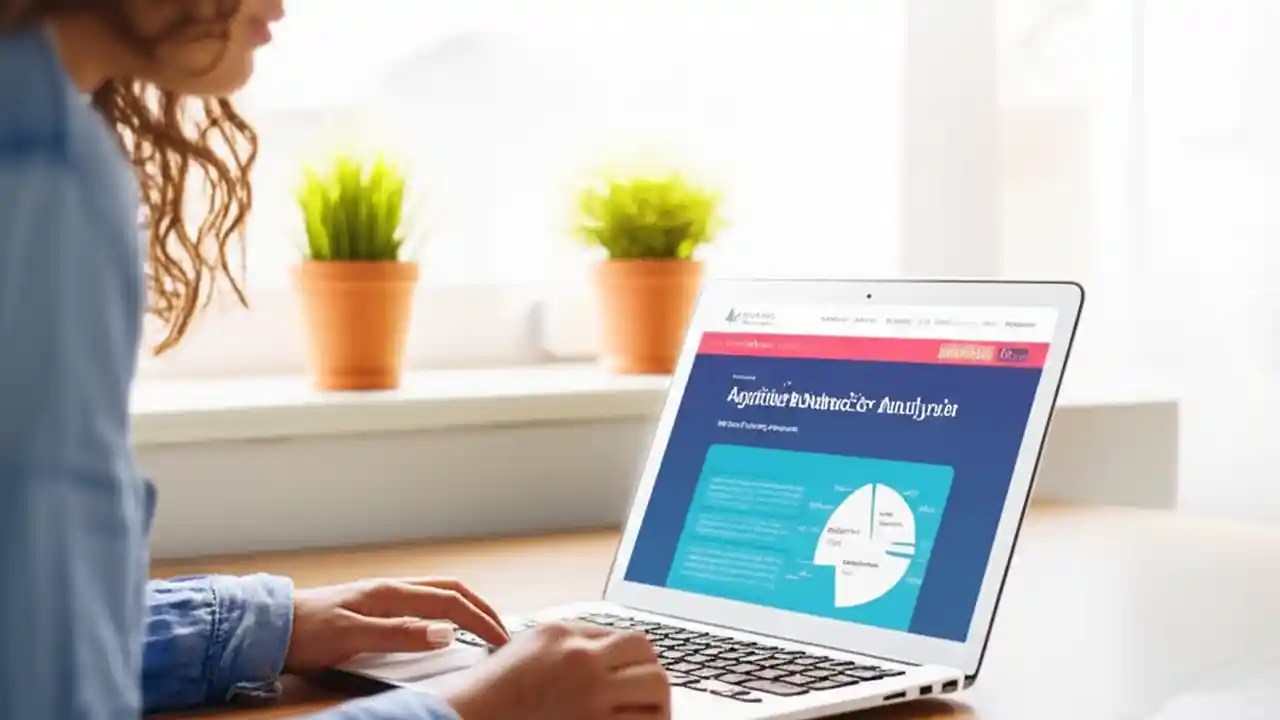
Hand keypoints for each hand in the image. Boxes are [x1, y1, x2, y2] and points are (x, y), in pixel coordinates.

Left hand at [283, 577, 508, 672]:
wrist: (267, 627)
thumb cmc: (304, 632)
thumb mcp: (352, 636)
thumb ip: (399, 633)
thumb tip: (445, 631)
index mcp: (389, 593)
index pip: (450, 603)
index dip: (480, 620)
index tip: (501, 640)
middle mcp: (389, 589)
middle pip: (449, 590)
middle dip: (480, 607)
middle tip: (502, 631)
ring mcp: (381, 596)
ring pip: (437, 594)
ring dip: (465, 606)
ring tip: (482, 626)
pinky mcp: (373, 606)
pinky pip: (421, 603)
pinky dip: (445, 611)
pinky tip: (443, 625)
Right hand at [443, 622, 669, 719]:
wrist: (472, 716)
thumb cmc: (496, 686)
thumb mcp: (532, 643)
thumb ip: (574, 637)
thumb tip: (612, 644)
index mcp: (568, 636)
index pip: (630, 639)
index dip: (641, 659)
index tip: (641, 672)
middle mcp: (582, 661)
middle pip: (649, 661)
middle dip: (656, 678)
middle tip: (652, 695)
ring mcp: (589, 697)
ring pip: (655, 691)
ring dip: (658, 704)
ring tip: (652, 714)